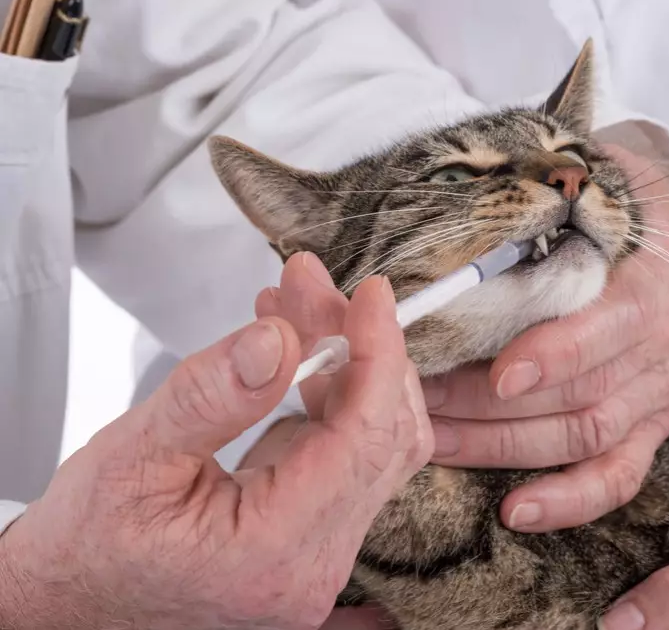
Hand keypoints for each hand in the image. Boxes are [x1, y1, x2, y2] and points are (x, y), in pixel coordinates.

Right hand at [0, 275, 430, 628]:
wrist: (71, 604)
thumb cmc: (88, 546)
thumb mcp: (134, 457)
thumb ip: (212, 395)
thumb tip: (280, 340)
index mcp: (276, 550)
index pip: (364, 439)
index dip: (378, 356)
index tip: (371, 294)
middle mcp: (316, 562)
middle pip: (382, 435)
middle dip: (357, 347)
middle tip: (308, 286)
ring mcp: (319, 552)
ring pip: (373, 440)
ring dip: (343, 364)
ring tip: (291, 308)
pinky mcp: (311, 534)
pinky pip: (346, 454)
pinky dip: (329, 395)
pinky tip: (291, 353)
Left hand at [421, 142, 668, 531]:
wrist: (663, 222)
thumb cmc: (611, 198)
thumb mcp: (588, 178)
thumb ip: (542, 196)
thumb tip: (455, 208)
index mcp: (654, 282)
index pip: (606, 328)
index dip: (555, 355)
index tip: (498, 373)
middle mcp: (666, 345)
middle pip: (580, 392)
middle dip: (490, 405)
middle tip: (418, 398)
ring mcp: (661, 391)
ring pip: (582, 435)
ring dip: (501, 445)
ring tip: (432, 440)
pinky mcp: (651, 425)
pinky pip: (618, 476)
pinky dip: (569, 501)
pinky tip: (516, 510)